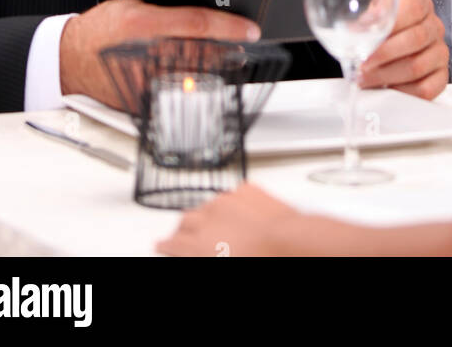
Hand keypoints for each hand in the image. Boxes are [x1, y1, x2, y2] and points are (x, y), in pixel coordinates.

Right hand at [59, 0, 259, 108]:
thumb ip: (165, 9)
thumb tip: (204, 8)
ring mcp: (142, 82)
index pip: (197, 24)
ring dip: (214, 69)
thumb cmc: (100, 29)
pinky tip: (201, 78)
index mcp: (144, 25)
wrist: (70, 59)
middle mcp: (144, 55)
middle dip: (226, 50)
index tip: (249, 29)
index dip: (228, 27)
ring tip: (227, 59)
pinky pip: (174, 94)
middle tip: (241, 45)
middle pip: (201, 54)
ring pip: (193, 77)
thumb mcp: (132, 6)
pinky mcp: (140, 103)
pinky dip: (191, 85)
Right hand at [156, 183, 318, 257]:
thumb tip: (199, 252)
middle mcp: (209, 216)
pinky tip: (238, 212)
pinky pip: (232, 194)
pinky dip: (231, 203)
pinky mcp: (246, 189)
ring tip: (213, 226)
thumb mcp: (219, 262)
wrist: (289, 240)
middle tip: (184, 237)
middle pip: (184, 220)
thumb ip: (202, 255)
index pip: (171, 242)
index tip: (162, 245)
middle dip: (182, 229)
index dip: (164, 245)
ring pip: (206, 204)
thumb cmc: (261, 258)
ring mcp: (227, 199)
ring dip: (206, 215)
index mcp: (198, 242)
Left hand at [358, 0, 447, 99]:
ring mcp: (440, 52)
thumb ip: (368, 18)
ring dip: (387, 75)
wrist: (390, 38)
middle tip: (362, 63)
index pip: (413, 9)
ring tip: (367, 78)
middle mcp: (434, 27)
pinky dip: (402, 91)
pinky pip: (425, 89)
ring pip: (417, 67)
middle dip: (383, 55)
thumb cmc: (383, 23)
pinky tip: (386, 88)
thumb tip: (357, 31)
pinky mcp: (440, 76)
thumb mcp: (373, 11)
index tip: (369, 37)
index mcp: (420, 4)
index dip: (391, 23)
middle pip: (415, 40)